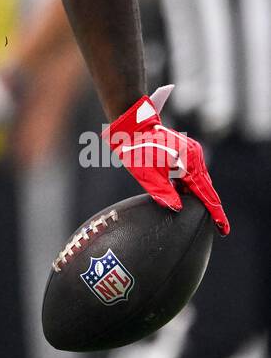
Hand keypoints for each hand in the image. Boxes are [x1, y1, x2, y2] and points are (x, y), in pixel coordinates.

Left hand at [104, 85, 229, 235]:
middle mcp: (195, 156)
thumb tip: (178, 209)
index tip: (224, 229)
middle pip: (205, 186)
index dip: (215, 213)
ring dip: (197, 193)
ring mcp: (193, 151)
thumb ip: (164, 194)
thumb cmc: (137, 152)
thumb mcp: (147, 177)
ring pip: (200, 179)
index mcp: (187, 163)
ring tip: (198, 210)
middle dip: (208, 205)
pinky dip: (191, 183)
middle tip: (216, 226)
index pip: (205, 193)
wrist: (133, 128)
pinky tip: (184, 192)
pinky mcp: (188, 149)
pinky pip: (194, 171)